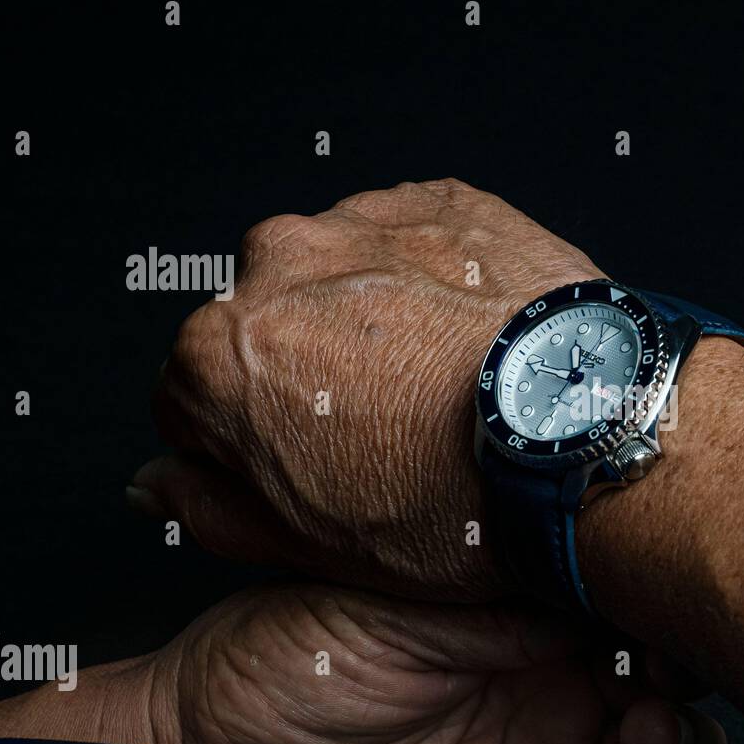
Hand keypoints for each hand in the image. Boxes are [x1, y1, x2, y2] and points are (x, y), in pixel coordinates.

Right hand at [137, 179, 610, 600]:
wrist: (585, 433)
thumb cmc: (458, 502)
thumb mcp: (312, 545)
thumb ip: (211, 508)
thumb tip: (157, 484)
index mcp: (218, 354)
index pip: (192, 397)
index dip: (253, 438)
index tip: (311, 457)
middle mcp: (275, 266)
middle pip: (269, 325)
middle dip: (311, 368)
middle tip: (389, 425)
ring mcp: (362, 220)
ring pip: (343, 276)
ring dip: (375, 316)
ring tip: (447, 381)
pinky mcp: (442, 199)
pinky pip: (416, 241)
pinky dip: (437, 280)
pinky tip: (478, 340)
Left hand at [147, 583, 725, 743]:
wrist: (216, 743)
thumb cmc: (291, 649)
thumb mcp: (399, 610)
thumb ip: (503, 606)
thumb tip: (596, 586)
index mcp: (523, 617)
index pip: (626, 615)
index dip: (664, 623)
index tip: (665, 634)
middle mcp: (548, 683)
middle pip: (662, 690)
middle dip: (681, 700)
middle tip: (651, 704)